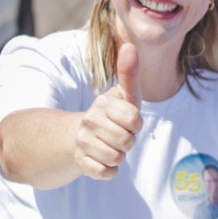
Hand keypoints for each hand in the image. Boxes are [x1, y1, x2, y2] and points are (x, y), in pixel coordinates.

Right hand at [73, 43, 141, 178]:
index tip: (129, 120)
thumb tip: (129, 46)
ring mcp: (83, 142)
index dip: (136, 123)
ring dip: (120, 156)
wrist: (81, 135)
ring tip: (111, 146)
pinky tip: (104, 159)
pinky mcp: (81, 162)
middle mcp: (89, 121)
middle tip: (120, 135)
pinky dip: (110, 170)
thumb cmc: (112, 114)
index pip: (134, 119)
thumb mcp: (124, 95)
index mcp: (102, 104)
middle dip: (129, 141)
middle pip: (127, 141)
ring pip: (116, 158)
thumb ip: (129, 73)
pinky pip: (105, 172)